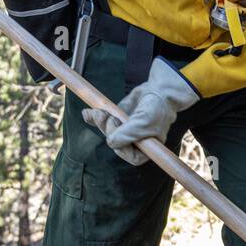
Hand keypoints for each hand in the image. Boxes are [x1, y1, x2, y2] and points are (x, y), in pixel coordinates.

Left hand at [82, 57, 199, 164]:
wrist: (158, 89)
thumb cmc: (157, 108)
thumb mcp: (144, 123)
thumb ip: (128, 134)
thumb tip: (110, 142)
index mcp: (146, 147)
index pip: (132, 156)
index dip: (123, 149)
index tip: (119, 135)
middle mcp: (134, 140)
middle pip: (116, 143)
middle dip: (109, 130)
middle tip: (111, 118)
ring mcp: (124, 129)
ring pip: (107, 131)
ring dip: (100, 122)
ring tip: (100, 112)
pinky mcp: (117, 118)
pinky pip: (101, 121)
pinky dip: (92, 117)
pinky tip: (87, 113)